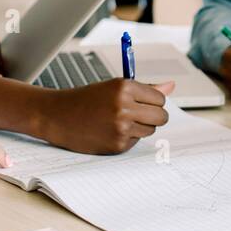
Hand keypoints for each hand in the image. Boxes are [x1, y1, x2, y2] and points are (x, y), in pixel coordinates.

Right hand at [41, 78, 172, 153]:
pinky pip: (136, 142)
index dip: (152, 101)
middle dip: (152, 116)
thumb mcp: (114, 87)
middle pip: (161, 116)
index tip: (141, 102)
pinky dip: (127, 138)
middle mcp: (124, 106)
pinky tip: (109, 131)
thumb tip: (171, 86)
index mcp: (125, 87)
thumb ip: (145, 89)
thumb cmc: (87, 99)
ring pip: (150, 130)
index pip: (160, 99)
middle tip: (136, 114)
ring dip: (139, 127)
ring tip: (118, 121)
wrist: (58, 116)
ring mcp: (121, 127)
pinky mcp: (117, 144)